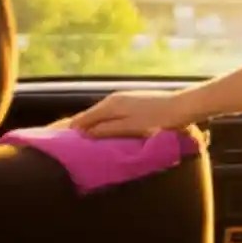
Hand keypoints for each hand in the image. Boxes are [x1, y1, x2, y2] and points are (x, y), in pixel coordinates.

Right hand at [69, 90, 193, 137]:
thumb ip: (106, 130)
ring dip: (92, 125)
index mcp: (110, 105)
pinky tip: (104, 131)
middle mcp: (114, 99)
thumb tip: (84, 133)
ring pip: (100, 114)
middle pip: (89, 115)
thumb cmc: (157, 119)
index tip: (59, 142)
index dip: (71, 130)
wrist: (182, 106)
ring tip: (83, 141)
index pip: (82, 118)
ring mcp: (124, 99)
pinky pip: (111, 114)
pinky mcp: (133, 102)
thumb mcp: (129, 128)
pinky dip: (103, 122)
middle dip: (79, 128)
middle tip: (67, 144)